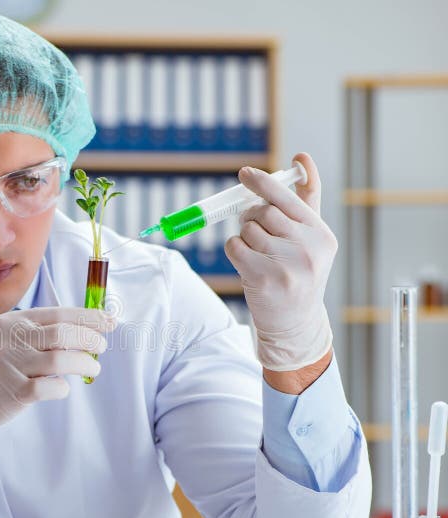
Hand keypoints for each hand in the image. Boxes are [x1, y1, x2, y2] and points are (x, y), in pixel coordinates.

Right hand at [0, 307, 114, 446]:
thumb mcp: (4, 338)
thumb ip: (36, 334)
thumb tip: (81, 334)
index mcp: (14, 322)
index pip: (59, 313)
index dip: (89, 317)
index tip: (109, 321)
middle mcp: (12, 339)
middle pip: (63, 332)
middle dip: (90, 338)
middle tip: (101, 347)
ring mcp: (12, 365)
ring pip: (60, 359)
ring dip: (83, 363)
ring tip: (92, 368)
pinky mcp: (13, 392)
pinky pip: (49, 387)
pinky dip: (62, 388)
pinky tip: (63, 388)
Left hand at [224, 153, 335, 371]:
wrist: (295, 322)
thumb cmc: (299, 272)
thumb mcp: (310, 238)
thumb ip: (306, 199)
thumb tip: (301, 158)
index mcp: (321, 234)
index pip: (288, 198)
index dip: (263, 183)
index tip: (245, 173)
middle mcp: (308, 248)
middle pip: (263, 212)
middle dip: (250, 216)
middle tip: (251, 226)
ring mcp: (287, 265)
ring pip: (247, 230)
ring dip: (244, 236)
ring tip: (256, 253)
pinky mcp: (264, 279)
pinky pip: (235, 247)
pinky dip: (234, 250)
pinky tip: (246, 263)